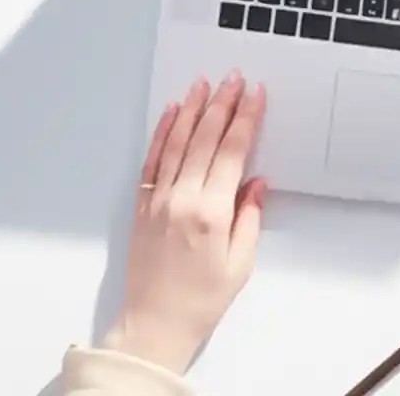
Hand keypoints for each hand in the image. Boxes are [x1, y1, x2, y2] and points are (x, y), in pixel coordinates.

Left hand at [102, 72, 267, 372]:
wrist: (155, 322)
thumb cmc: (200, 298)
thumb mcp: (241, 262)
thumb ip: (250, 217)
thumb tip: (256, 182)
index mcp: (212, 213)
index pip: (232, 152)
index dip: (246, 119)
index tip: (255, 95)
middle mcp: (182, 200)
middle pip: (205, 139)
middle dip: (222, 104)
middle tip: (233, 78)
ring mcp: (159, 200)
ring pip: (177, 143)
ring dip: (192, 110)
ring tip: (203, 84)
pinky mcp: (143, 206)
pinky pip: (152, 160)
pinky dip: (162, 133)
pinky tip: (172, 114)